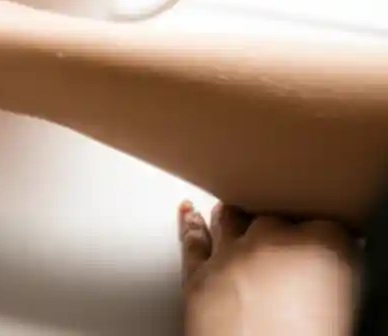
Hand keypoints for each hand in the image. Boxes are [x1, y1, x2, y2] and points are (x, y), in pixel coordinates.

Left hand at [179, 202, 357, 335]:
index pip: (323, 224)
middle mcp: (271, 242)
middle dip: (274, 226)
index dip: (320, 234)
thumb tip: (320, 273)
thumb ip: (326, 279)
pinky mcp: (197, 274)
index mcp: (319, 248)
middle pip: (271, 218)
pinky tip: (187, 213)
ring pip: (228, 219)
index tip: (320, 238)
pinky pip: (192, 240)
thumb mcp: (336, 308)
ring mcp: (230, 255)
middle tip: (279, 236)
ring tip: (234, 213)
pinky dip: (189, 224)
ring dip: (233, 217)